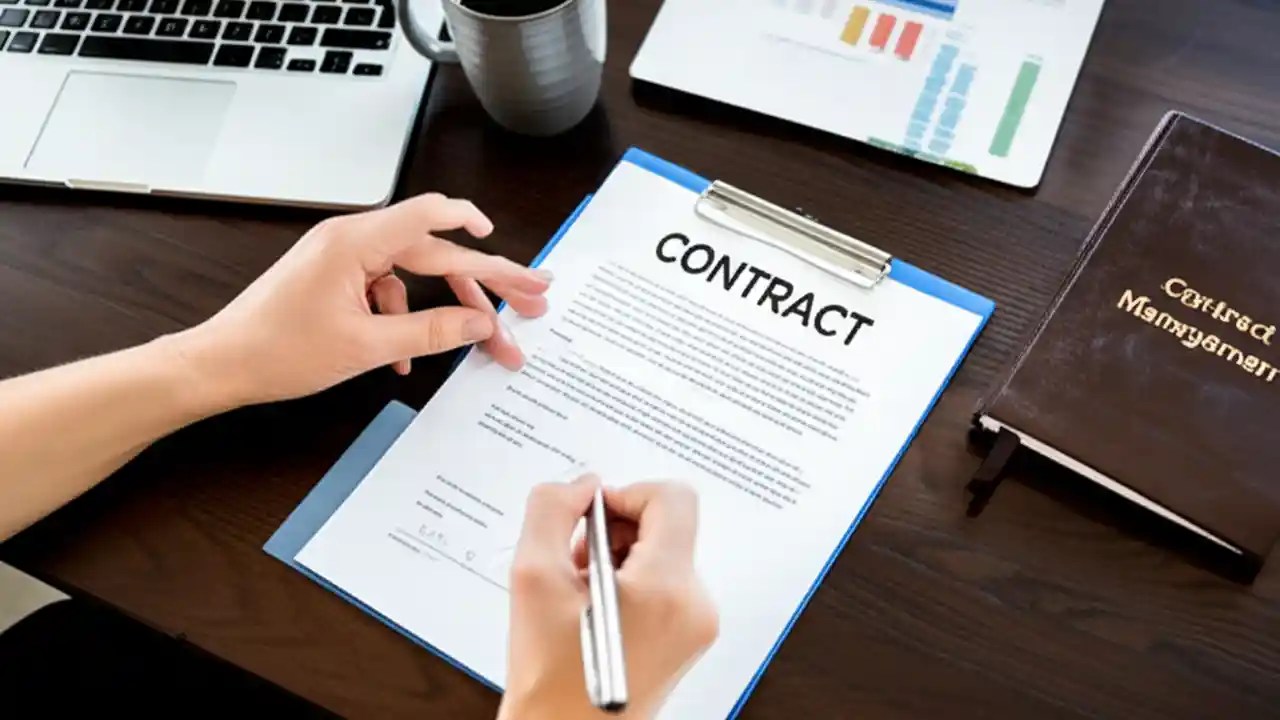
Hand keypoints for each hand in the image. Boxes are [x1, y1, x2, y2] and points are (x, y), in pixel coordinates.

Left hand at [174, 193, 550, 408]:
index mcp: (356, 242)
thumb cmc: (277, 350)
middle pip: (434, 252)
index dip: (481, 229)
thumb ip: (431, 331)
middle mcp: (351, 240)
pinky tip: (406, 358)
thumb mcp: (366, 346)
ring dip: (446, 308)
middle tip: (527, 301)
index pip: (434, 219)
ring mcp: (342, 259)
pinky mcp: (335, 280)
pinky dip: (404, 320)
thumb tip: (480, 323)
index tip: (516, 251)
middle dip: (483, 282)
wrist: (220, 364)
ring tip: (481, 339)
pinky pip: (386, 292)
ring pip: (413, 275)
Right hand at [499, 477, 718, 719]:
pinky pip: (663, 584)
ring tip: (580, 594)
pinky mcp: (687, 638)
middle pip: (667, 525)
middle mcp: (695, 605)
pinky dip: (627, 584)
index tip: (590, 517)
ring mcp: (696, 625)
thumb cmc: (550, 678)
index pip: (672, 498)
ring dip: (617, 558)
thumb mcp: (533, 577)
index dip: (624, 494)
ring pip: (662, 553)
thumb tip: (582, 485)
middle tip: (575, 564)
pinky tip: (595, 611)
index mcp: (668, 588)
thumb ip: (552, 510)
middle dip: (615, 531)